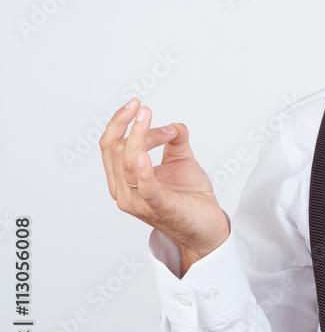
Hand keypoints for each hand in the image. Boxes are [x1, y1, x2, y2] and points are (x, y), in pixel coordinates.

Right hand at [100, 97, 229, 274]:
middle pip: (116, 151)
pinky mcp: (158, 207)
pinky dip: (143, 170)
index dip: (121, 123)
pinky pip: (145, 188)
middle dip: (131, 126)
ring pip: (127, 163)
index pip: (111, 146)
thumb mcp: (182, 160)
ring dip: (139, 136)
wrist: (206, 226)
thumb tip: (172, 124)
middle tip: (145, 109)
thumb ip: (175, 140)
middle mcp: (124, 191)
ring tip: (148, 117)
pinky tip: (144, 155)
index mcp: (124, 179)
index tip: (140, 105)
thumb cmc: (189, 197)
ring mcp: (138, 201)